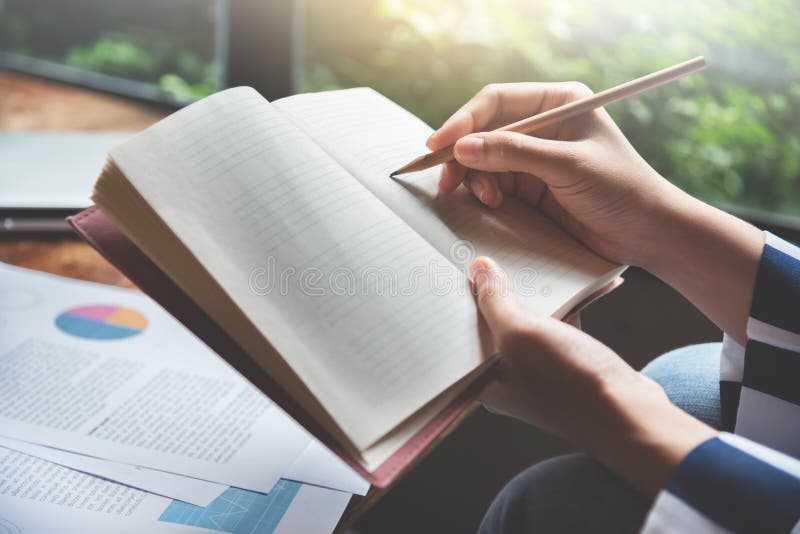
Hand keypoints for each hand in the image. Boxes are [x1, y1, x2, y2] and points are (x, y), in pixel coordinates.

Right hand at [428, 82, 682, 264]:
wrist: (647, 234)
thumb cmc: (621, 189)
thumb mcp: (567, 166)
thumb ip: (514, 153)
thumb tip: (463, 147)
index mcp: (558, 103)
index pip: (496, 102)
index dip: (463, 121)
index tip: (439, 145)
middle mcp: (543, 125)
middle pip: (483, 131)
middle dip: (463, 154)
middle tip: (446, 180)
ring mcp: (535, 156)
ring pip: (483, 159)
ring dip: (474, 178)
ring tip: (485, 199)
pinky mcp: (531, 186)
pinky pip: (493, 182)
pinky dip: (484, 192)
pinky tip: (492, 204)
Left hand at [470, 256, 715, 495]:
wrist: (632, 415)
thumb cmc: (569, 383)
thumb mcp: (521, 333)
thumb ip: (494, 300)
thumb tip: (477, 269)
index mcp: (484, 381)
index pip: (461, 335)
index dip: (459, 301)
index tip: (457, 267)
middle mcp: (507, 379)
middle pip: (493, 326)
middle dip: (496, 291)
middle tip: (491, 254)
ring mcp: (539, 373)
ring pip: (527, 324)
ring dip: (533, 295)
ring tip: (529, 259)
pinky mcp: (568, 365)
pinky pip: (558, 326)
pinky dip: (565, 305)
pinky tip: (579, 281)